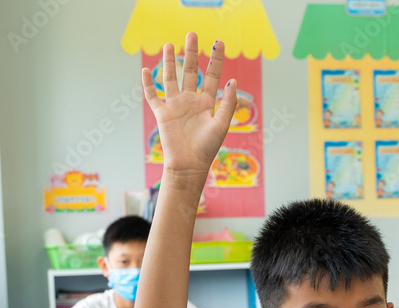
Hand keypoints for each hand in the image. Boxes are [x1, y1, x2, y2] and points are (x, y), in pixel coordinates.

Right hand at [141, 32, 236, 179]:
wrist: (189, 165)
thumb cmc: (207, 148)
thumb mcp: (222, 124)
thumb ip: (228, 104)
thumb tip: (234, 82)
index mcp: (207, 103)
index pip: (212, 76)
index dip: (215, 60)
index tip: (218, 43)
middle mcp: (191, 101)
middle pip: (191, 71)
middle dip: (192, 53)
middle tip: (192, 35)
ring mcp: (175, 105)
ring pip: (171, 78)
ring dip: (170, 62)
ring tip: (171, 45)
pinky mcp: (162, 113)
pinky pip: (153, 95)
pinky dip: (148, 83)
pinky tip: (147, 70)